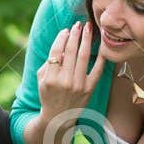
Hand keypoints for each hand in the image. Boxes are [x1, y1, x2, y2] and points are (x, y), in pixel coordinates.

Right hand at [35, 20, 107, 134]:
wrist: (58, 119)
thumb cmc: (48, 95)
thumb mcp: (41, 80)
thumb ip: (48, 63)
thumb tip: (60, 45)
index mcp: (50, 78)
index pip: (56, 51)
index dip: (62, 38)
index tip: (66, 30)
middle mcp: (65, 81)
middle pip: (71, 51)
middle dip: (75, 34)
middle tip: (78, 24)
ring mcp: (78, 85)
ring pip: (84, 57)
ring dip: (86, 40)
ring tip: (88, 29)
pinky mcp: (89, 89)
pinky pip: (97, 70)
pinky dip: (101, 58)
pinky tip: (102, 47)